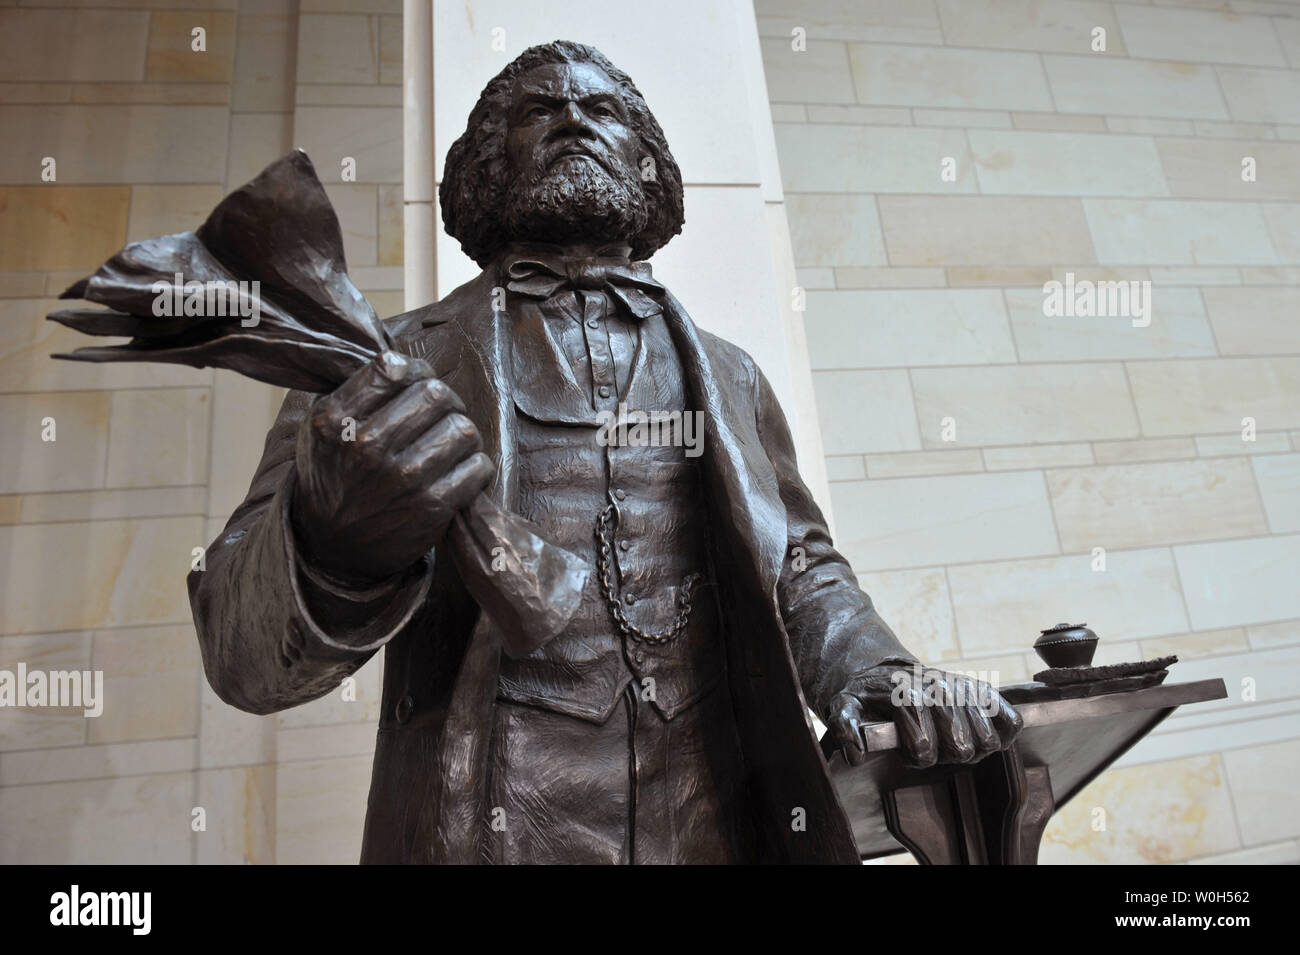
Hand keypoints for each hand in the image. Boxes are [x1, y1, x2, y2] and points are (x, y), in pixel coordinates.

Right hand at [291, 351, 494, 582]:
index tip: (417, 386)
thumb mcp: (325, 427)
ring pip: (463, 428)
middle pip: (437, 394)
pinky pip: (478, 467)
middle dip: (446, 403)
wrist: (332, 545)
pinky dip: (475, 468)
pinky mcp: (431, 508)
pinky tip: (458, 473)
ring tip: (449, 447)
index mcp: (336, 419)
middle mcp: (366, 446)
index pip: (395, 369)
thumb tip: (403, 360)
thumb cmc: (335, 475)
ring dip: (463, 435)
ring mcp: (401, 478)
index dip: (416, 372)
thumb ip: (357, 391)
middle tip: (440, 418)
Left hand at [828, 662, 1022, 768]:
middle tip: (930, 745)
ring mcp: (964, 689)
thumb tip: (857, 754)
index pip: (925, 747)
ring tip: (950, 739)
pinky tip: (981, 735)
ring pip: (988, 740)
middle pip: (961, 749)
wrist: (887, 671)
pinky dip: (1004, 733)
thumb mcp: (845, 706)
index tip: (907, 750)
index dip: (915, 757)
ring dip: (970, 748)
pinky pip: (1010, 719)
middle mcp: (941, 690)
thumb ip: (844, 727)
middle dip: (944, 755)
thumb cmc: (869, 696)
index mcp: (909, 696)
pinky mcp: (982, 690)